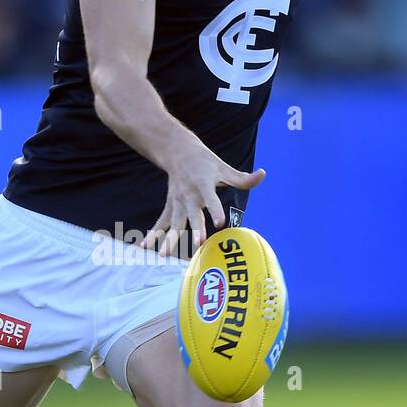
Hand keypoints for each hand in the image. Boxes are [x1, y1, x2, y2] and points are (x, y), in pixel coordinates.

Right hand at [143, 144, 264, 256]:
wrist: (177, 151)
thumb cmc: (205, 161)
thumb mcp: (223, 167)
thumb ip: (242, 178)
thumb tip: (262, 174)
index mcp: (203, 184)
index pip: (211, 199)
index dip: (215, 210)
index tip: (220, 223)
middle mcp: (189, 195)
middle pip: (192, 215)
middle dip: (195, 229)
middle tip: (198, 244)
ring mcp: (177, 202)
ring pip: (174, 223)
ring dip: (169, 239)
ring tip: (165, 255)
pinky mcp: (170, 205)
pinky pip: (161, 221)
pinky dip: (153, 234)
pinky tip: (144, 247)